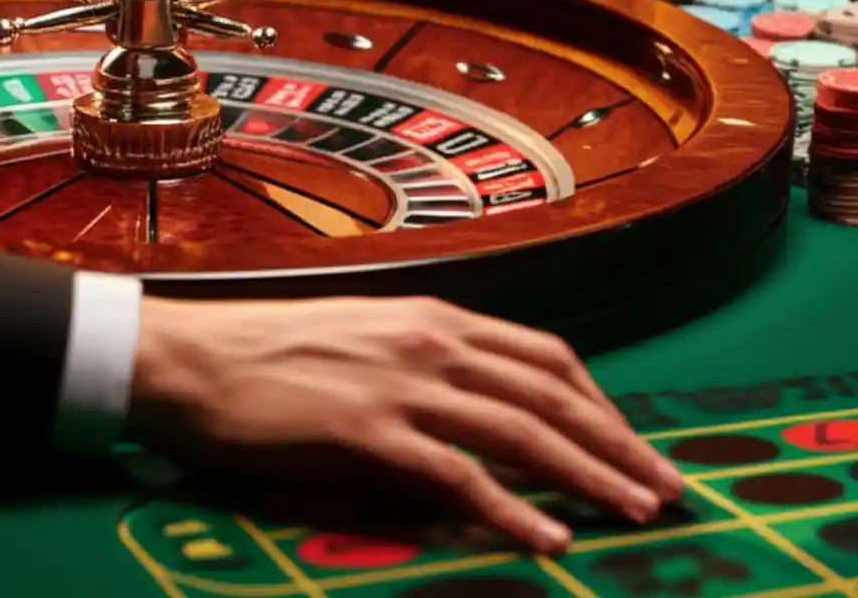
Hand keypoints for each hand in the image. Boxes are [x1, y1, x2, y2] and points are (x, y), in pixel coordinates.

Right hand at [121, 295, 683, 553]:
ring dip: (591, 475)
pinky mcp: (368, 432)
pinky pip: (460, 477)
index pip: (544, 355)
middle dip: (619, 441)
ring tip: (638, 512)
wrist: (191, 358)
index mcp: (435, 318)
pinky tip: (551, 539)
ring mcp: (403, 385)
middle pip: (552, 394)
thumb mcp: (365, 338)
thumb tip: (478, 405)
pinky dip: (514, 511)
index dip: (600, 401)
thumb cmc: (270, 351)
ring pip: (523, 432)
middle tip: (665, 485)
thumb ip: (427, 363)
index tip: (630, 438)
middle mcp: (433, 342)